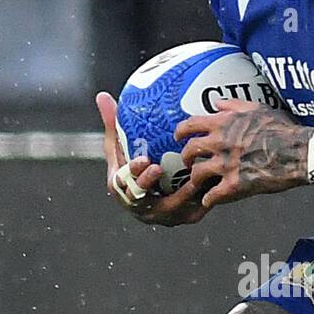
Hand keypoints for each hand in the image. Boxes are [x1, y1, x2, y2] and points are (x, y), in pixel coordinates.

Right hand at [96, 91, 207, 226]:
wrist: (162, 193)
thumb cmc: (139, 166)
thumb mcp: (123, 146)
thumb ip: (114, 124)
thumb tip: (102, 96)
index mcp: (124, 192)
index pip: (123, 185)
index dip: (132, 174)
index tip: (142, 160)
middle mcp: (143, 209)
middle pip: (144, 201)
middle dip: (151, 186)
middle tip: (159, 168)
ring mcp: (165, 216)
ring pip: (173, 208)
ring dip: (182, 193)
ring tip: (192, 175)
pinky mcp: (187, 217)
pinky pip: (194, 209)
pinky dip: (202, 196)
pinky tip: (211, 180)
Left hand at [175, 100, 308, 210]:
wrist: (300, 152)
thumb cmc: (283, 130)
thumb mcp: (258, 108)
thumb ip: (234, 105)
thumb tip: (217, 103)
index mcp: (225, 123)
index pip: (191, 124)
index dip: (180, 132)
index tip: (178, 137)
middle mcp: (221, 143)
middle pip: (190, 150)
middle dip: (186, 157)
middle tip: (188, 162)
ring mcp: (227, 165)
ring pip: (197, 174)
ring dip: (195, 180)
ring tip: (198, 183)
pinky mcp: (236, 185)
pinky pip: (212, 195)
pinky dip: (208, 199)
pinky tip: (209, 200)